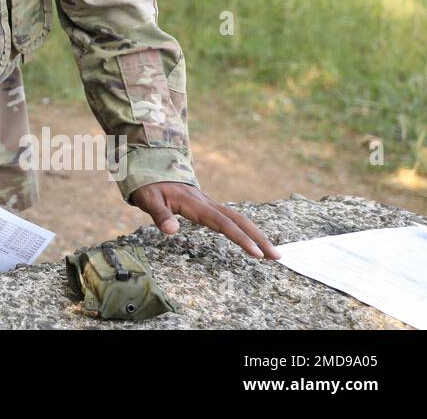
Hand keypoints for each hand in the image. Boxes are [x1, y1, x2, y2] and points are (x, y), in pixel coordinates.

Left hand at [130, 182, 280, 259]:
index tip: (257, 253)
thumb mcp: (149, 200)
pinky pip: (231, 219)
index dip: (241, 238)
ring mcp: (210, 205)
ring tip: (272, 254)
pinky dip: (245, 230)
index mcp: (196, 204)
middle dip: (259, 238)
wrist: (151, 169)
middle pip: (239, 220)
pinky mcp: (209, 207)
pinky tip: (254, 241)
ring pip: (239, 219)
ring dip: (256, 235)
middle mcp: (208, 204)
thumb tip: (172, 231)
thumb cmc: (150, 187)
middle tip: (277, 256)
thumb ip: (160, 215)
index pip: (223, 224)